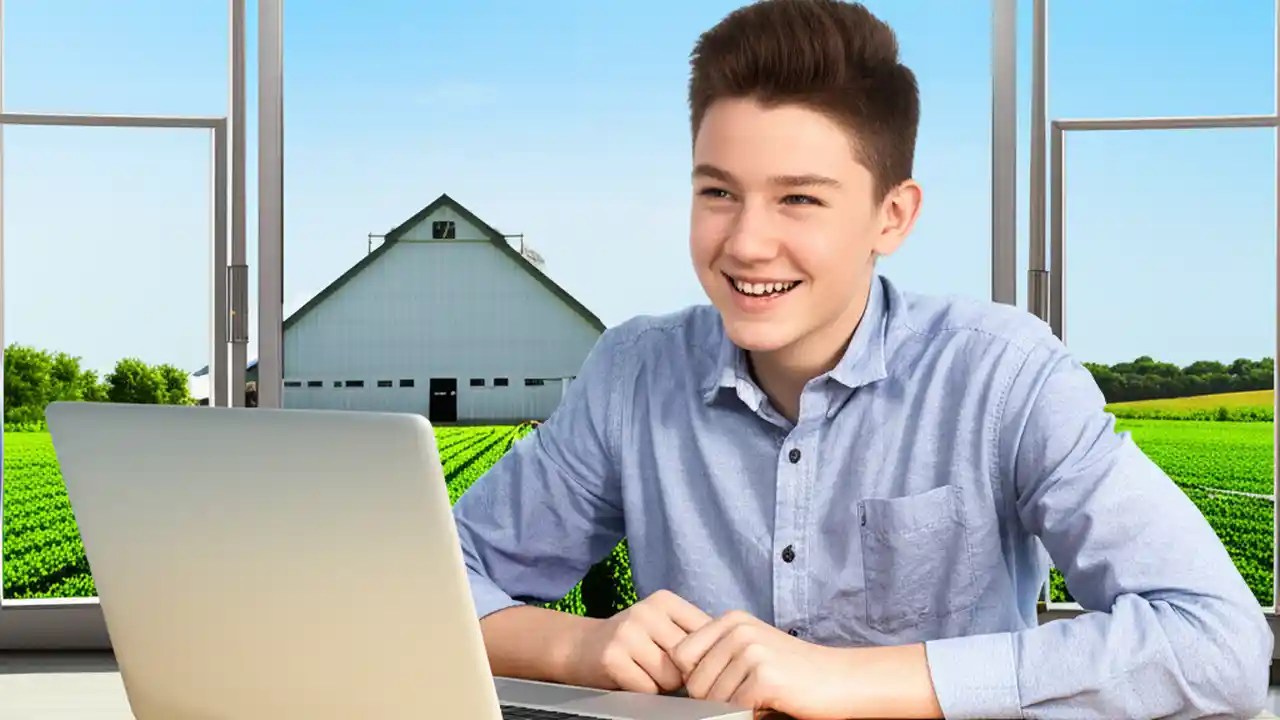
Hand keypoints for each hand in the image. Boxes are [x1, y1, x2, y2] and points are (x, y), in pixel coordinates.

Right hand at [565, 589, 711, 693]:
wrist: (578, 647)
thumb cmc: (629, 641)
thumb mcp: (660, 626)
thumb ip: (689, 634)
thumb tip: (727, 656)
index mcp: (665, 601)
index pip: (706, 632)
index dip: (704, 656)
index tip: (694, 665)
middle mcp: (647, 611)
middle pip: (689, 658)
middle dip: (682, 674)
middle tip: (663, 670)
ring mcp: (628, 633)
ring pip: (670, 677)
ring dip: (662, 685)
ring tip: (646, 673)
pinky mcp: (613, 657)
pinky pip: (648, 689)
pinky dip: (644, 692)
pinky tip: (631, 679)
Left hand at [671, 610, 861, 718]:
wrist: (840, 679)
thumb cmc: (794, 670)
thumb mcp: (751, 649)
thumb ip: (716, 655)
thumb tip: (681, 678)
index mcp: (730, 620)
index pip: (681, 654)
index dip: (694, 678)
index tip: (720, 685)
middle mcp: (738, 630)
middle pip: (693, 681)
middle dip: (712, 699)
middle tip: (744, 697)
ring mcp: (751, 651)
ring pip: (711, 698)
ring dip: (732, 708)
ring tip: (758, 699)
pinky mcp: (764, 676)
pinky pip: (733, 708)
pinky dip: (747, 714)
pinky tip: (767, 704)